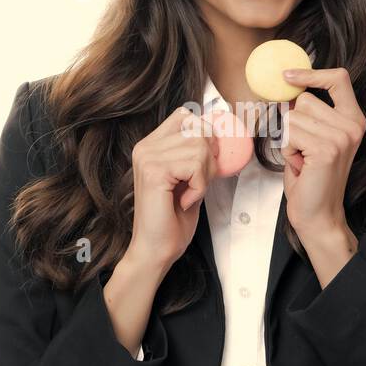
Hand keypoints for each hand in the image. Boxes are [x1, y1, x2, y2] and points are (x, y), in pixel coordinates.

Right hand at [126, 106, 218, 274]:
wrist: (156, 250)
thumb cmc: (172, 220)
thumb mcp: (189, 178)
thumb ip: (197, 155)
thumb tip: (219, 133)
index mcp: (151, 145)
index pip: (185, 116)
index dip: (205, 136)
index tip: (204, 164)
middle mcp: (145, 147)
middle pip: (197, 129)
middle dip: (208, 158)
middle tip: (197, 183)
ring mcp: (147, 157)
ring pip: (199, 146)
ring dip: (204, 176)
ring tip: (190, 194)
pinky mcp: (154, 172)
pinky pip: (195, 165)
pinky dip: (199, 186)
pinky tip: (185, 200)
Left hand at [278, 67, 365, 243]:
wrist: (318, 215)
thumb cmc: (312, 178)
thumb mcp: (314, 138)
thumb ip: (309, 114)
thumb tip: (288, 87)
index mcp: (353, 119)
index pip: (339, 78)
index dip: (311, 74)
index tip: (287, 76)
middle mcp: (352, 125)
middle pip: (305, 100)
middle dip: (294, 123)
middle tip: (305, 150)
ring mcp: (342, 136)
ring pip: (293, 117)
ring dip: (289, 139)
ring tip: (304, 159)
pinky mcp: (327, 149)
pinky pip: (289, 134)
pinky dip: (287, 150)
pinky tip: (301, 166)